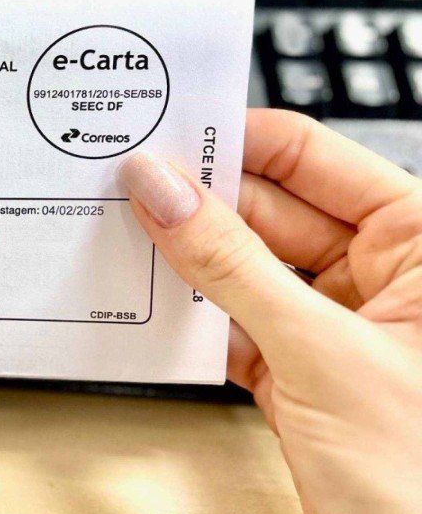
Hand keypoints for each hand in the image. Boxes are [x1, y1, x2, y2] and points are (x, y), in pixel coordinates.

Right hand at [119, 109, 421, 513]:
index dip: (234, 141)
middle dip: (196, 202)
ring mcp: (340, 327)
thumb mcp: (322, 354)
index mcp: (421, 243)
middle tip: (122, 189)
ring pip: (245, 267)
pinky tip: (151, 308)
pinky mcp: (304, 376)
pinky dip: (193, 321)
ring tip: (124, 239)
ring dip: (188, 263)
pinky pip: (234, 324)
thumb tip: (163, 188)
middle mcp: (385, 276)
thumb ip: (231, 265)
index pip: (310, 158)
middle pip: (269, 210)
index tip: (161, 137)